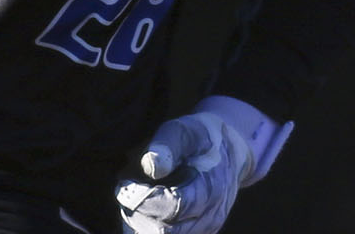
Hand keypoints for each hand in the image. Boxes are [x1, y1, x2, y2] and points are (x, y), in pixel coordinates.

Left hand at [115, 110, 254, 233]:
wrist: (229, 152)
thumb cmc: (200, 138)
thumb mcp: (184, 130)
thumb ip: (168, 145)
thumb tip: (152, 167)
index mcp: (210, 189)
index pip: (171, 208)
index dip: (142, 198)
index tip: (125, 182)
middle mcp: (209, 217)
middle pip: (163, 232)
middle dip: (136, 213)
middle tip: (127, 189)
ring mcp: (203, 230)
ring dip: (139, 222)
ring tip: (136, 196)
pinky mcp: (194, 233)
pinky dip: (145, 226)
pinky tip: (142, 205)